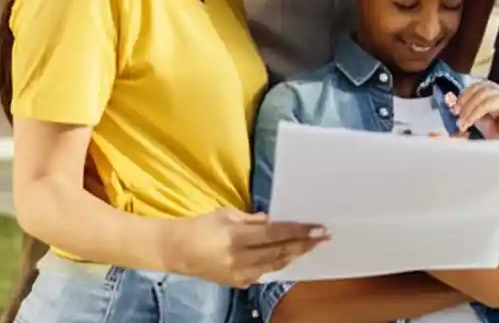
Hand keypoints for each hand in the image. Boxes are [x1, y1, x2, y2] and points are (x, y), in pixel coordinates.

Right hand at [162, 208, 326, 287]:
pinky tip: (288, 256)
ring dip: (294, 254)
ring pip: (275, 265)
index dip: (299, 231)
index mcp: (237, 237)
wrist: (175, 251)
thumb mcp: (227, 215)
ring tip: (311, 245)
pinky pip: (264, 273)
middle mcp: (240, 259)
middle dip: (304, 244)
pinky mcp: (237, 283)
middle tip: (323, 236)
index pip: (276, 234)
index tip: (319, 228)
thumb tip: (275, 219)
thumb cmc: (200, 227)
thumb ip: (254, 219)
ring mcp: (239, 274)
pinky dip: (277, 264)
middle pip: (280, 251)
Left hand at [446, 81, 498, 138]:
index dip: (462, 94)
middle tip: (455, 114)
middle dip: (465, 98)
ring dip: (470, 105)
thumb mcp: (477, 133)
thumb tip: (446, 104)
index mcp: (495, 102)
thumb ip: (465, 119)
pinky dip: (478, 110)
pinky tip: (470, 123)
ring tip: (462, 122)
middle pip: (481, 85)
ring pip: (486, 91)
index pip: (477, 87)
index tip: (450, 105)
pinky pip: (494, 101)